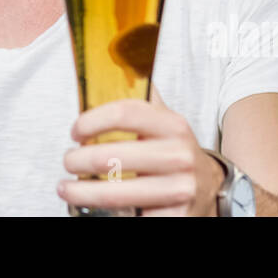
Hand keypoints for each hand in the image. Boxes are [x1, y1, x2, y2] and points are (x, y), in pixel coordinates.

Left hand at [59, 87, 224, 215]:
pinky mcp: (176, 217)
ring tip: (66, 188)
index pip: (124, 114)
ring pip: (116, 193)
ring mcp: (180, 188)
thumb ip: (142, 96)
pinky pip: (133, 216)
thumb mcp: (165, 120)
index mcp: (172, 124)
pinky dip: (108, 214)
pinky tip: (94, 206)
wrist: (210, 188)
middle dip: (78, 161)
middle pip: (111, 157)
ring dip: (82, 191)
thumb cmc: (174, 151)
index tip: (75, 131)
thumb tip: (117, 61)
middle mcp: (179, 155)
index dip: (91, 121)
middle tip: (68, 162)